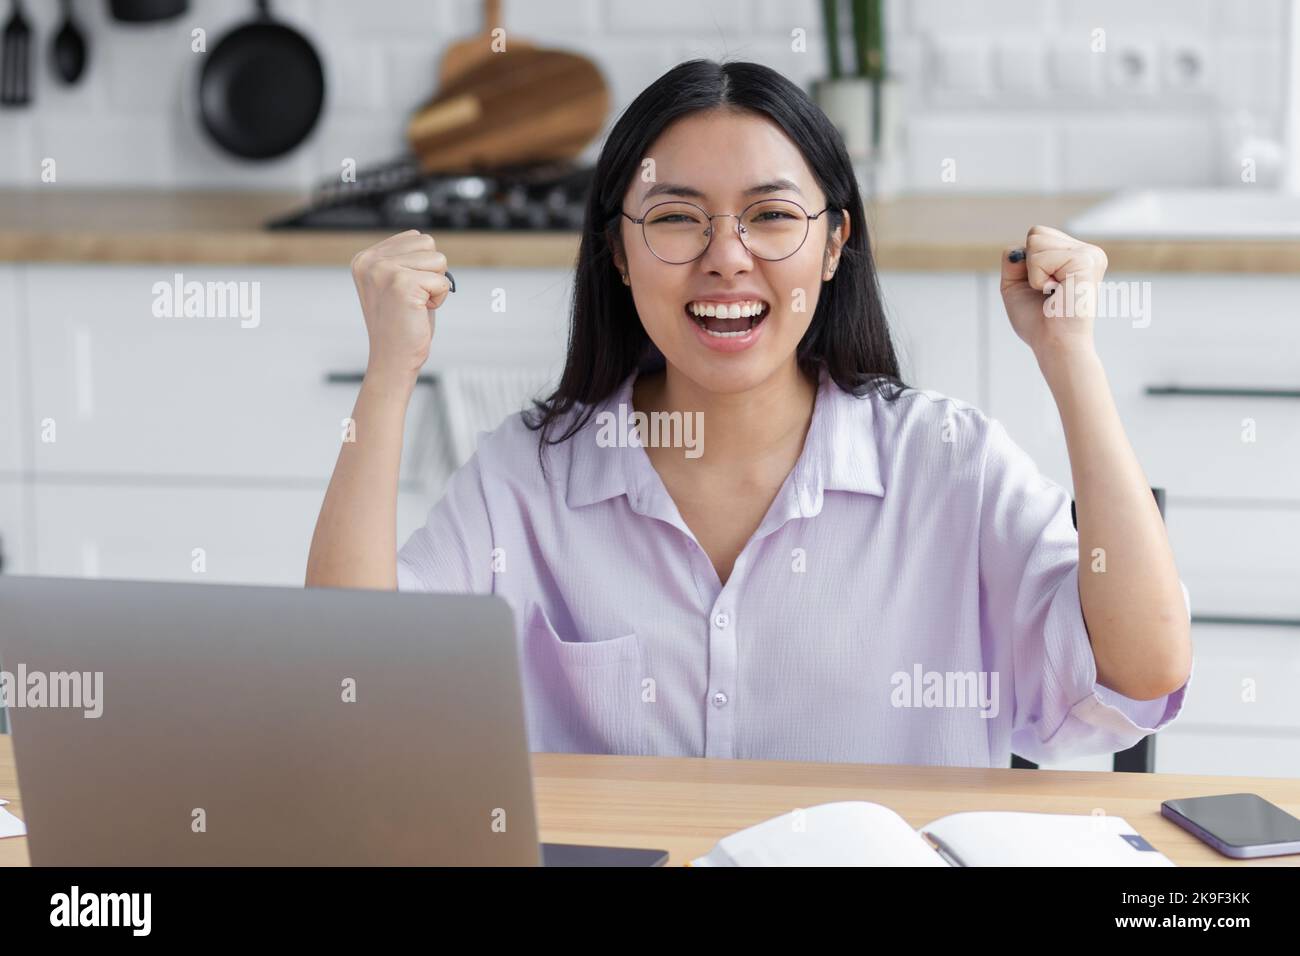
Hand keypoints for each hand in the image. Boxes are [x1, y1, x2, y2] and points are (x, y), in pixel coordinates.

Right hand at [350, 230, 451, 386]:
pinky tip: (420, 311)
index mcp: (365, 258)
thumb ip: (403, 258)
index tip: (405, 290)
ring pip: (438, 260)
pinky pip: (443, 281)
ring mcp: (384, 271)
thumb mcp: (394, 282)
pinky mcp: (403, 284)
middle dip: (430, 272)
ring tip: (416, 304)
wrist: (392, 359)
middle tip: (413, 298)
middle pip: (428, 243)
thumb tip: (425, 239)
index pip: (415, 237)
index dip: (422, 266)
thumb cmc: (400, 324)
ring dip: (435, 285)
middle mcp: (371, 261)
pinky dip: (440, 299)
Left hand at [1000, 225, 1107, 359]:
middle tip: (1048, 290)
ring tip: (1054, 292)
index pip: (1036, 235)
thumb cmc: (1038, 321)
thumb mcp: (1015, 286)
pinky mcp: (1086, 260)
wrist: (1054, 343)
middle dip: (1029, 265)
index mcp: (1075, 255)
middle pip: (1036, 233)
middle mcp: (1087, 251)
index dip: (1026, 264)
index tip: (1042, 288)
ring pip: (1036, 241)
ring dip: (1034, 273)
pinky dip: (1038, 279)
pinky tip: (1057, 292)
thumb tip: (1016, 249)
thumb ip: (1012, 261)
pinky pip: (1040, 257)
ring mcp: (1089, 254)